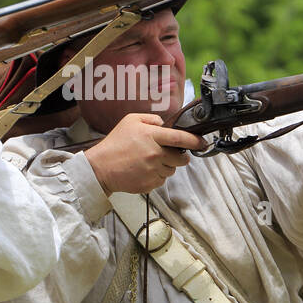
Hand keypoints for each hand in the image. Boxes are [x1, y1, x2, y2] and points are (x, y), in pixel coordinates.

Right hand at [85, 112, 206, 194]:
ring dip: (166, 166)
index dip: (195, 141)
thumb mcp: (130, 121)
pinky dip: (157, 176)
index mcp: (151, 136)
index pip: (180, 138)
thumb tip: (164, 124)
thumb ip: (151, 119)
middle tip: (169, 153)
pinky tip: (144, 170)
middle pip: (181, 158)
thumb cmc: (114, 144)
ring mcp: (153, 170)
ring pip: (172, 170)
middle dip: (180, 156)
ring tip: (149, 161)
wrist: (100, 168)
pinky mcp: (150, 184)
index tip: (202, 143)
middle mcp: (155, 154)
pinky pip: (162, 180)